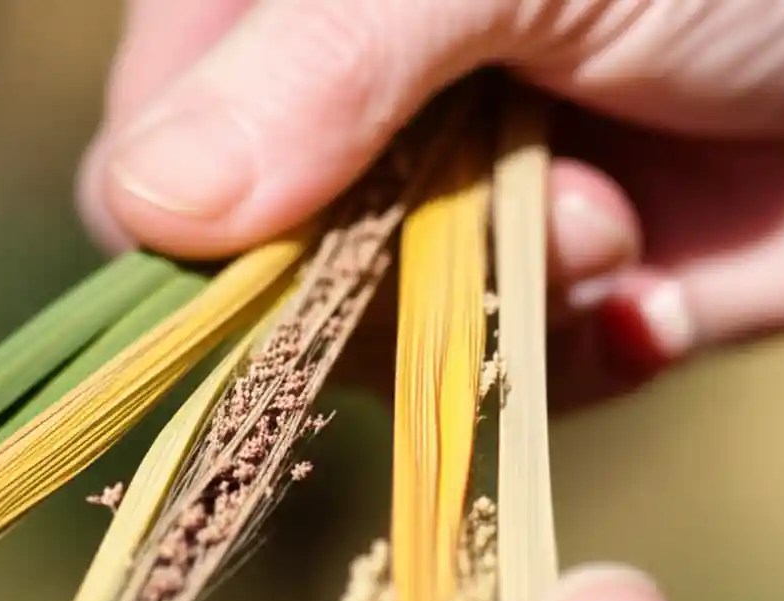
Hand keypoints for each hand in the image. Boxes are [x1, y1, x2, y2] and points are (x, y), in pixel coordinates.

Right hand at [77, 0, 783, 405]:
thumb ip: (318, 59)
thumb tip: (143, 205)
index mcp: (290, 19)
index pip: (149, 144)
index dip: (198, 217)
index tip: (304, 227)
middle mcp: (343, 118)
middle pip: (246, 270)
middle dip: (370, 269)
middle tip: (494, 198)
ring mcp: (430, 212)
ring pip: (359, 342)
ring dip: (480, 306)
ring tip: (608, 222)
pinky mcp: (520, 294)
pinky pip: (472, 381)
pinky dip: (558, 356)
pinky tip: (640, 290)